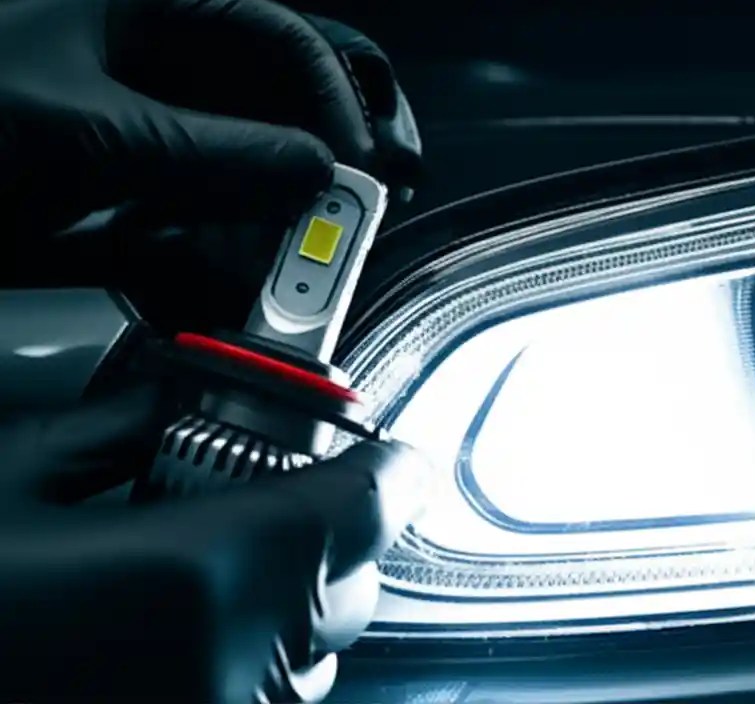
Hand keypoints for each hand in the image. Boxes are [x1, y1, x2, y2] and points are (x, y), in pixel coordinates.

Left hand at [0, 0, 421, 330]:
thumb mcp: (87, 127)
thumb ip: (211, 151)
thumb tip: (315, 168)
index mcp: (148, 14)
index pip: (278, 40)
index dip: (331, 99)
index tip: (358, 163)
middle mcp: (157, 75)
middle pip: (275, 112)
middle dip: (318, 164)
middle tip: (358, 210)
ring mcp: (140, 144)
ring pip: (245, 178)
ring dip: (275, 221)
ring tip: (298, 258)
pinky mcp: (118, 209)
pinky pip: (197, 230)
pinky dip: (218, 261)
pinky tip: (227, 281)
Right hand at [0, 386, 428, 702]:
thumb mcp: (8, 475)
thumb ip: (119, 431)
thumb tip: (174, 408)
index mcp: (202, 575)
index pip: (367, 505)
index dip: (387, 467)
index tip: (388, 451)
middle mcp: (228, 668)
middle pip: (351, 584)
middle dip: (330, 529)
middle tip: (281, 489)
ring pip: (312, 653)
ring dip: (290, 597)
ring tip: (208, 559)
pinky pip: (257, 696)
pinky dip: (246, 654)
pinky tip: (178, 624)